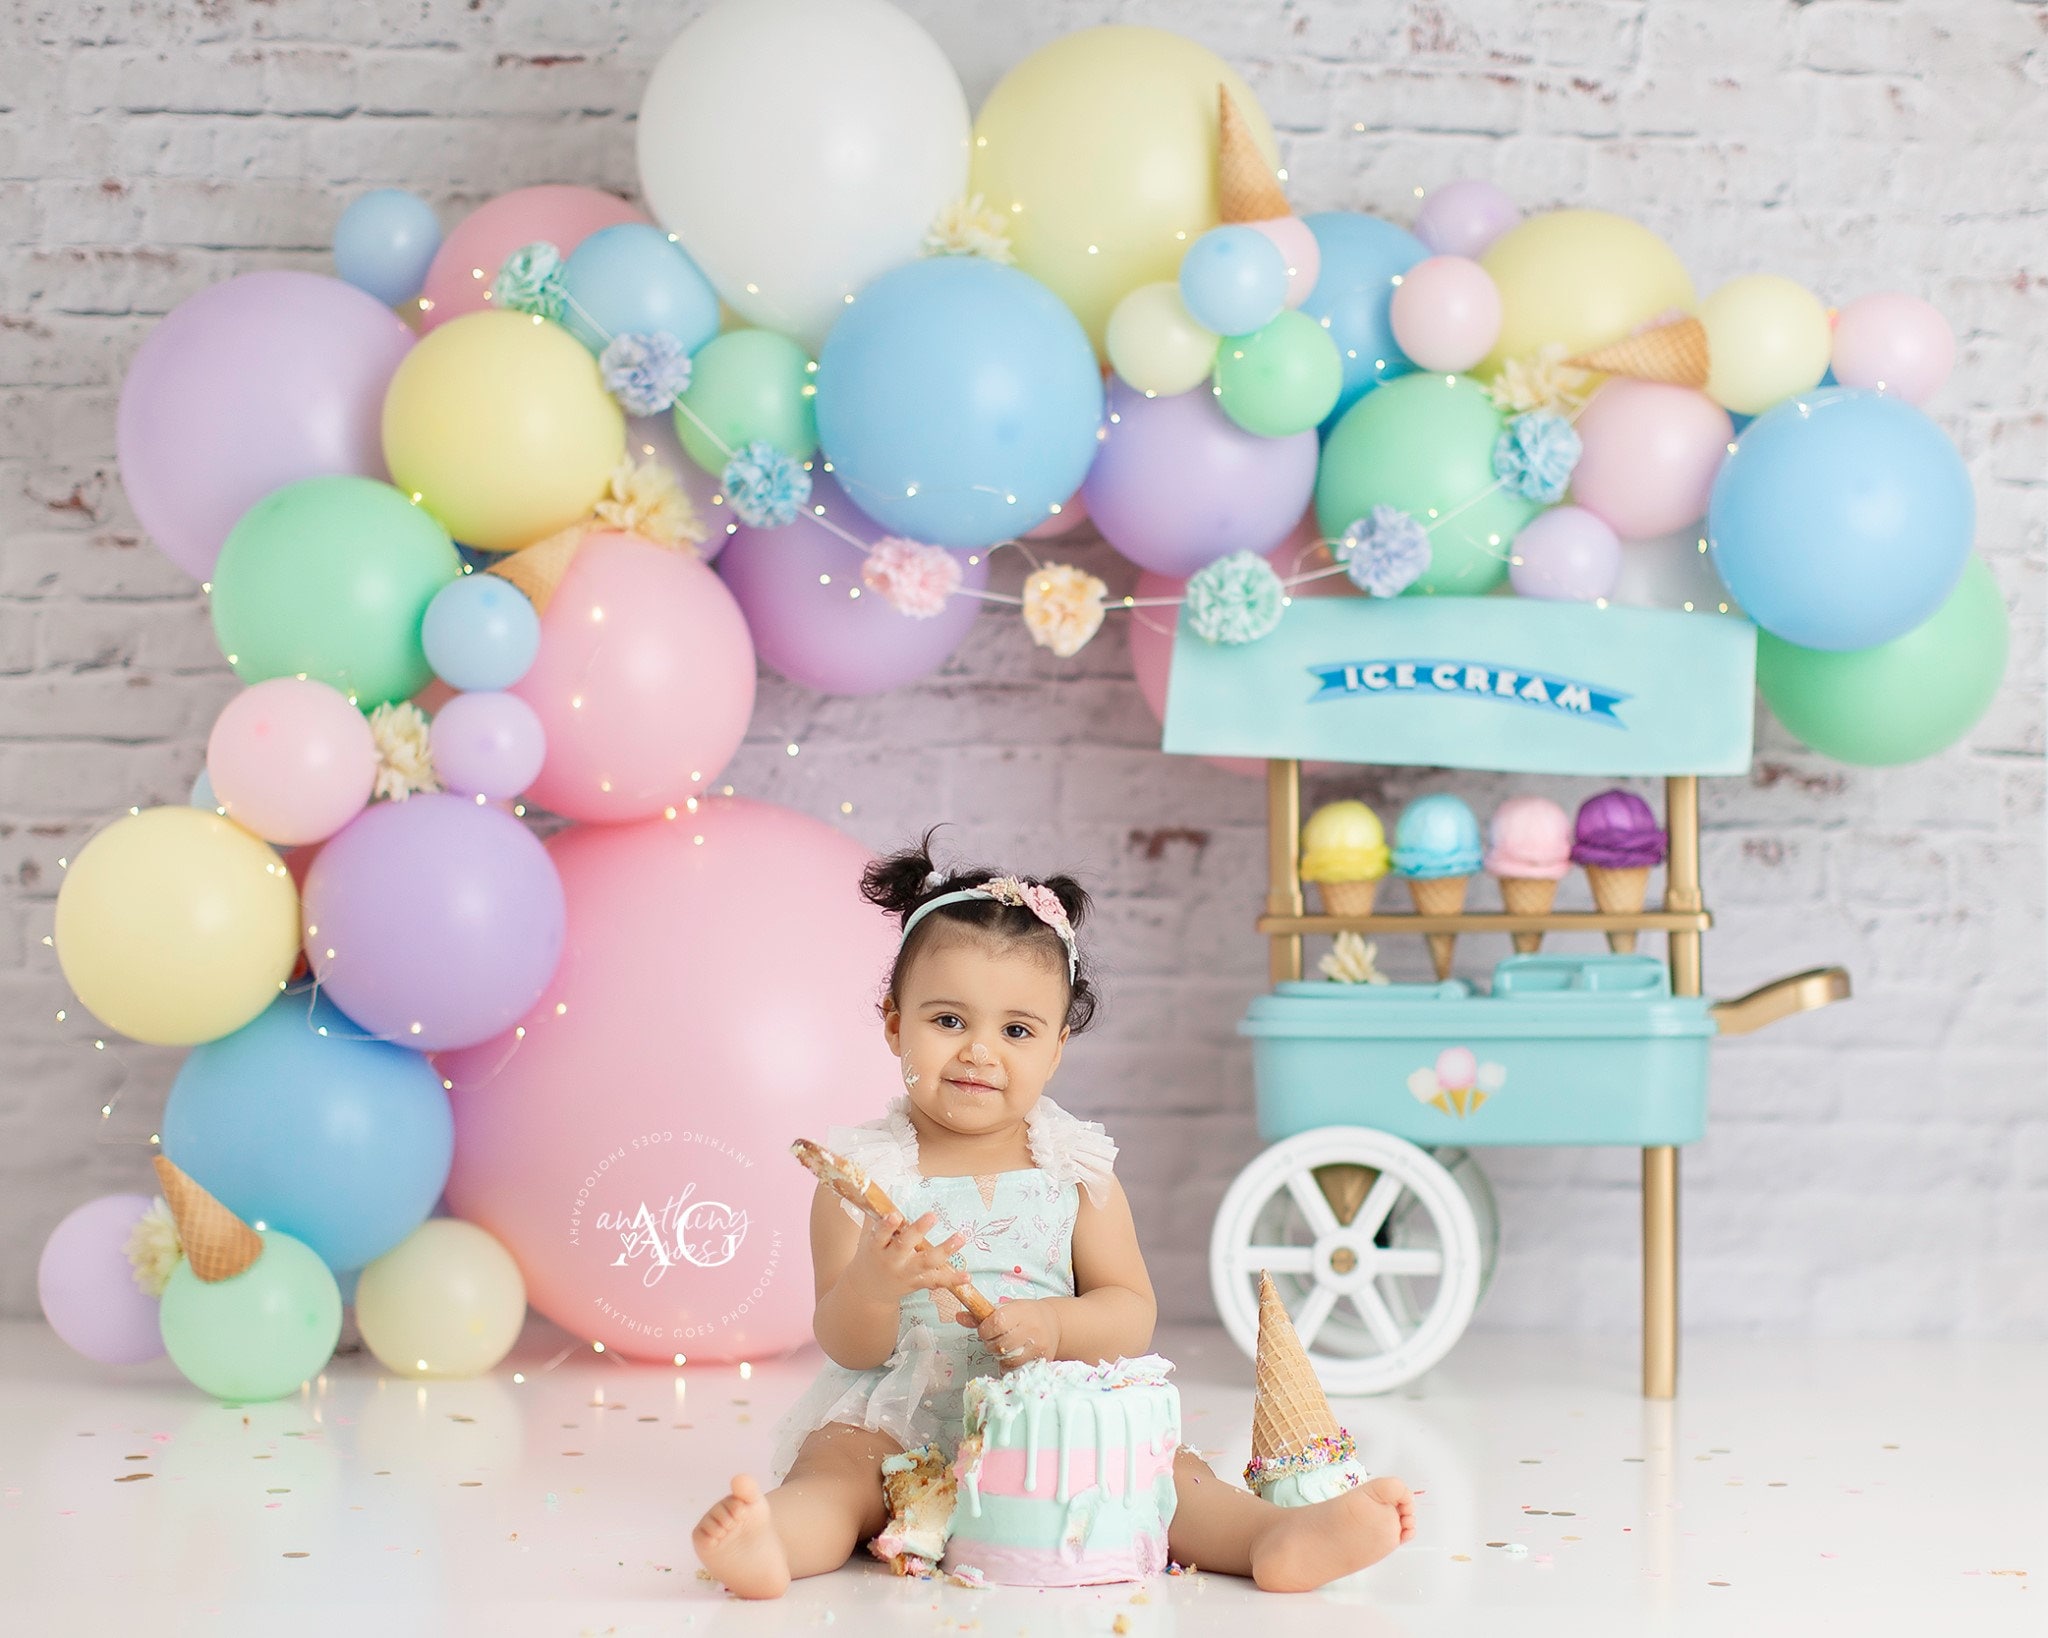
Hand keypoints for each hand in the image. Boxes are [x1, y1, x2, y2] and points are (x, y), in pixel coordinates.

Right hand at [844, 1210, 969, 1304]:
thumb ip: (877, 1214)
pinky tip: (967, 1276)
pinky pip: (936, 1281)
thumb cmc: (871, 1254)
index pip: (880, 1235)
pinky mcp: (918, 1283)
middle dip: (918, 1231)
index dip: (887, 1226)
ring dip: (944, 1250)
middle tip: (932, 1216)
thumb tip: (877, 1188)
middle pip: (904, 1246)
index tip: (895, 1215)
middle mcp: (891, 1260)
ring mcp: (906, 1273)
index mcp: (876, 1247)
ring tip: (960, 1237)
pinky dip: (952, 1279)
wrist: (869, 1288)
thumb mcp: (868, 1236)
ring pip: (926, 1262)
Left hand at [963, 1298, 1060, 1370]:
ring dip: (1000, 1356)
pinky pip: (1017, 1368)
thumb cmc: (1027, 1315)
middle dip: (991, 1344)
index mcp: (1021, 1311)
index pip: (996, 1323)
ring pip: (1008, 1359)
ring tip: (1004, 1347)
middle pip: (1000, 1344)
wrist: (1055, 1324)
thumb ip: (981, 1315)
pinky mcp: (1042, 1360)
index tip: (986, 1330)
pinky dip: (1010, 1365)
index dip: (985, 1330)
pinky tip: (1012, 1356)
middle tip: (995, 1339)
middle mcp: (1031, 1328)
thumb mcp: (1007, 1309)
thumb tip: (959, 1317)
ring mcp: (1038, 1346)